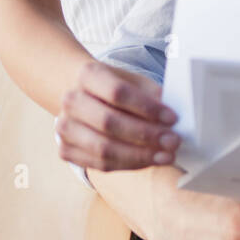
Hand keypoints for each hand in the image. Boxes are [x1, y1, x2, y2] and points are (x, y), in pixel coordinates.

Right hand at [56, 61, 180, 170]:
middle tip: (173, 141)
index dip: (146, 107)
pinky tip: (150, 160)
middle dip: (145, 135)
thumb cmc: (117, 89)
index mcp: (88, 74)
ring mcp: (64, 127)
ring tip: (166, 155)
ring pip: (103, 149)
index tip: (172, 117)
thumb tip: (174, 115)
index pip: (118, 92)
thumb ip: (153, 97)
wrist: (86, 96)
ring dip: (139, 155)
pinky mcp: (66, 150)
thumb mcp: (135, 83)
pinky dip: (129, 165)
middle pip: (109, 122)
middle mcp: (71, 100)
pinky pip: (100, 164)